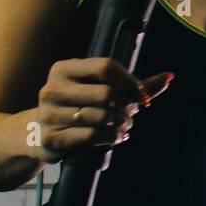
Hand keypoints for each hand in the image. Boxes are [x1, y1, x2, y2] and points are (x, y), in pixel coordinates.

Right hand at [32, 58, 172, 162]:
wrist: (36, 134)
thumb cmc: (78, 107)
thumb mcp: (101, 90)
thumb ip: (136, 85)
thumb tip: (170, 76)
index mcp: (64, 69)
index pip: (105, 67)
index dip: (130, 82)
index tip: (143, 98)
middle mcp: (52, 88)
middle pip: (107, 93)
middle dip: (127, 106)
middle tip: (130, 115)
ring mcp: (48, 114)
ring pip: (101, 116)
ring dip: (121, 124)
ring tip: (124, 126)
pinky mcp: (51, 138)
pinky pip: (92, 136)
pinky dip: (111, 137)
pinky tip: (115, 137)